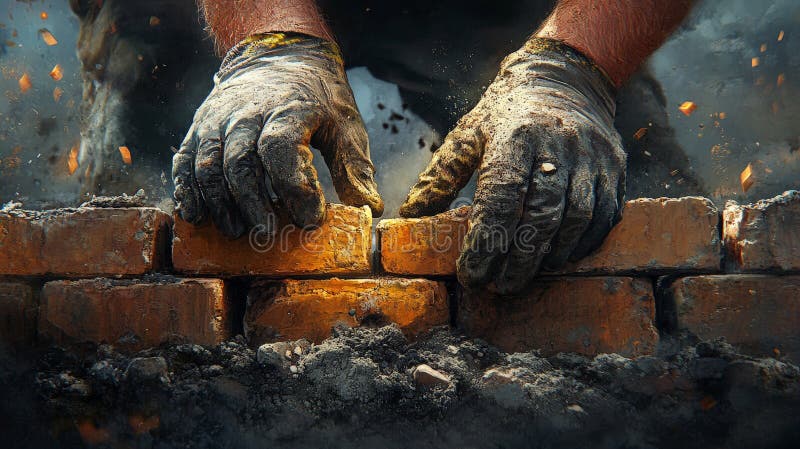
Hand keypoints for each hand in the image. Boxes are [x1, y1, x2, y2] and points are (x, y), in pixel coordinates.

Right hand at [173, 33, 382, 237]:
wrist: (278, 54)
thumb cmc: (317, 96)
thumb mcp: (345, 123)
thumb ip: (354, 167)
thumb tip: (372, 208)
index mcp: (288, 109)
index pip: (282, 149)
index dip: (294, 188)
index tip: (311, 219)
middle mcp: (247, 113)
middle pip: (241, 162)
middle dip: (253, 203)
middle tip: (268, 235)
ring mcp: (218, 119)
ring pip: (209, 164)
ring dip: (219, 202)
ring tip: (235, 231)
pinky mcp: (199, 127)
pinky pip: (185, 160)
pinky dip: (187, 189)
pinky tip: (195, 215)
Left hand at [400, 39, 625, 293]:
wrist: (564, 78)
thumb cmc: (506, 114)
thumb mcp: (468, 134)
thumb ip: (441, 175)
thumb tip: (412, 216)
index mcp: (515, 136)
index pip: (502, 198)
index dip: (487, 242)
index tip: (471, 273)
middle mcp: (559, 145)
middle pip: (543, 215)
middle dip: (518, 260)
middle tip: (498, 287)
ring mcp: (593, 156)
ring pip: (577, 219)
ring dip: (550, 256)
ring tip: (526, 275)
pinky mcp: (615, 167)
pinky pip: (604, 216)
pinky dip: (582, 244)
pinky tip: (558, 258)